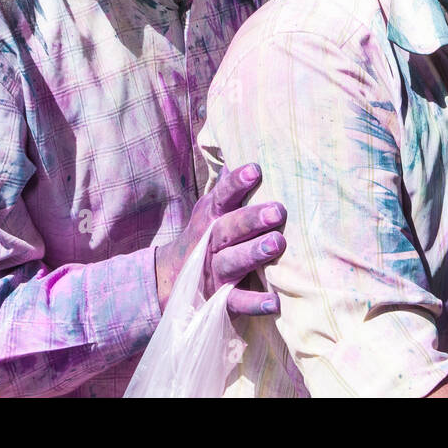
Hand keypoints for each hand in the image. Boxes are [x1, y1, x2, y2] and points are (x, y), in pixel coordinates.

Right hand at [154, 163, 286, 315]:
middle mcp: (210, 243)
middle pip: (228, 229)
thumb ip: (229, 184)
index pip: (222, 196)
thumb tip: (247, 143)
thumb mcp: (210, 208)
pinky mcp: (219, 301)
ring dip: (254, 254)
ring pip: (232, 262)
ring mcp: (214, 272)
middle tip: (278, 210)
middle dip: (252, 219)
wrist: (169, 282)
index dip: (237, 183)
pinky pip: (236, 302)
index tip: (255, 170)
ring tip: (278, 244)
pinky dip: (254, 304)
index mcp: (211, 217)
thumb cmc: (205, 236)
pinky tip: (275, 303)